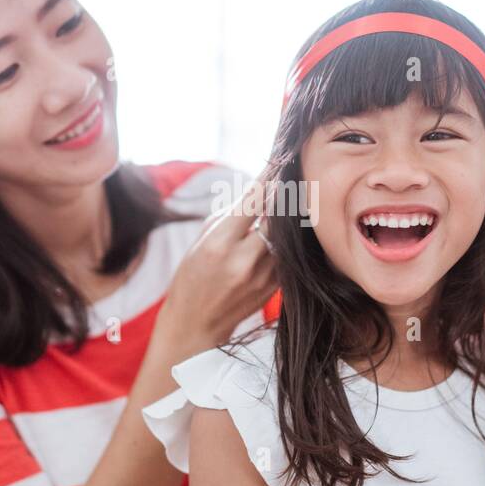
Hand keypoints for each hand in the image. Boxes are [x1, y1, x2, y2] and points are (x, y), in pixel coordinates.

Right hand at [154, 175, 278, 357]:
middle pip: (277, 216)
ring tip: (291, 201)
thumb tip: (262, 189)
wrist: (195, 325)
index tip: (280, 161)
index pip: (253, 201)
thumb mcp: (202, 239)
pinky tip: (285, 231)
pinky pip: (288, 254)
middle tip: (292, 176)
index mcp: (219, 244)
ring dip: (288, 217)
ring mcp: (263, 276)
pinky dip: (287, 240)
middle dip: (283, 195)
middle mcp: (244, 260)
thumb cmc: (192, 276)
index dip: (269, 178)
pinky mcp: (275, 287)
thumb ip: (232, 214)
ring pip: (286, 235)